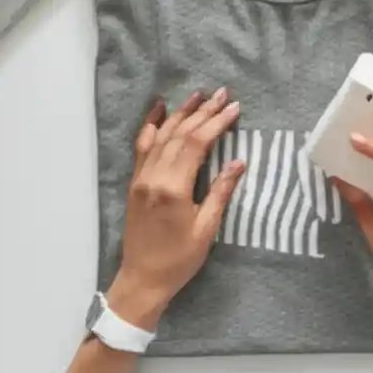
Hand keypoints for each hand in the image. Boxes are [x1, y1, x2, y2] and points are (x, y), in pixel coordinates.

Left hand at [106, 88, 244, 330]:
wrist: (143, 279)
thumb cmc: (179, 259)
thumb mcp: (206, 228)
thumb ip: (220, 192)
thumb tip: (238, 162)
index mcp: (173, 188)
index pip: (197, 144)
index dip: (216, 123)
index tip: (234, 108)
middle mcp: (153, 177)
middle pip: (180, 135)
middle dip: (202, 112)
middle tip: (221, 94)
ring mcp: (141, 178)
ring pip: (161, 136)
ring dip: (180, 113)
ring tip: (198, 95)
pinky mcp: (135, 182)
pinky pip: (142, 147)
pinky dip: (151, 125)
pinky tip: (160, 110)